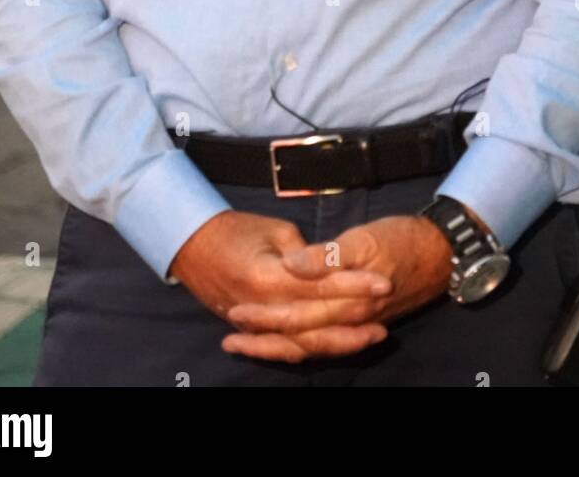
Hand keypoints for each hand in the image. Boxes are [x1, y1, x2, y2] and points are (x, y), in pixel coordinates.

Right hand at [169, 211, 392, 361]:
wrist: (190, 245)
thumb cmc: (234, 229)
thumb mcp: (274, 230)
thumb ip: (305, 253)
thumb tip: (329, 267)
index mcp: (270, 277)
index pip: (321, 285)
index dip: (354, 284)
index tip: (384, 281)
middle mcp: (264, 307)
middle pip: (317, 318)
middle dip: (354, 317)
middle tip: (388, 314)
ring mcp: (257, 324)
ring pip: (304, 341)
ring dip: (340, 341)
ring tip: (371, 337)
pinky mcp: (253, 331)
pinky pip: (285, 347)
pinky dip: (312, 349)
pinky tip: (335, 348)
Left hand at [222, 215, 450, 361]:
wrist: (442, 252)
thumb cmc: (402, 240)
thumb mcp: (366, 239)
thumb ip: (328, 255)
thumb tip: (291, 264)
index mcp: (347, 298)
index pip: (297, 314)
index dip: (265, 315)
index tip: (235, 312)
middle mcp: (350, 317)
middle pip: (300, 336)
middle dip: (264, 338)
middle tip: (230, 338)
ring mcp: (357, 321)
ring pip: (312, 344)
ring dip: (279, 346)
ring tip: (248, 345)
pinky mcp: (362, 318)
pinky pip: (327, 339)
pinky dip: (303, 343)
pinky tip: (289, 340)